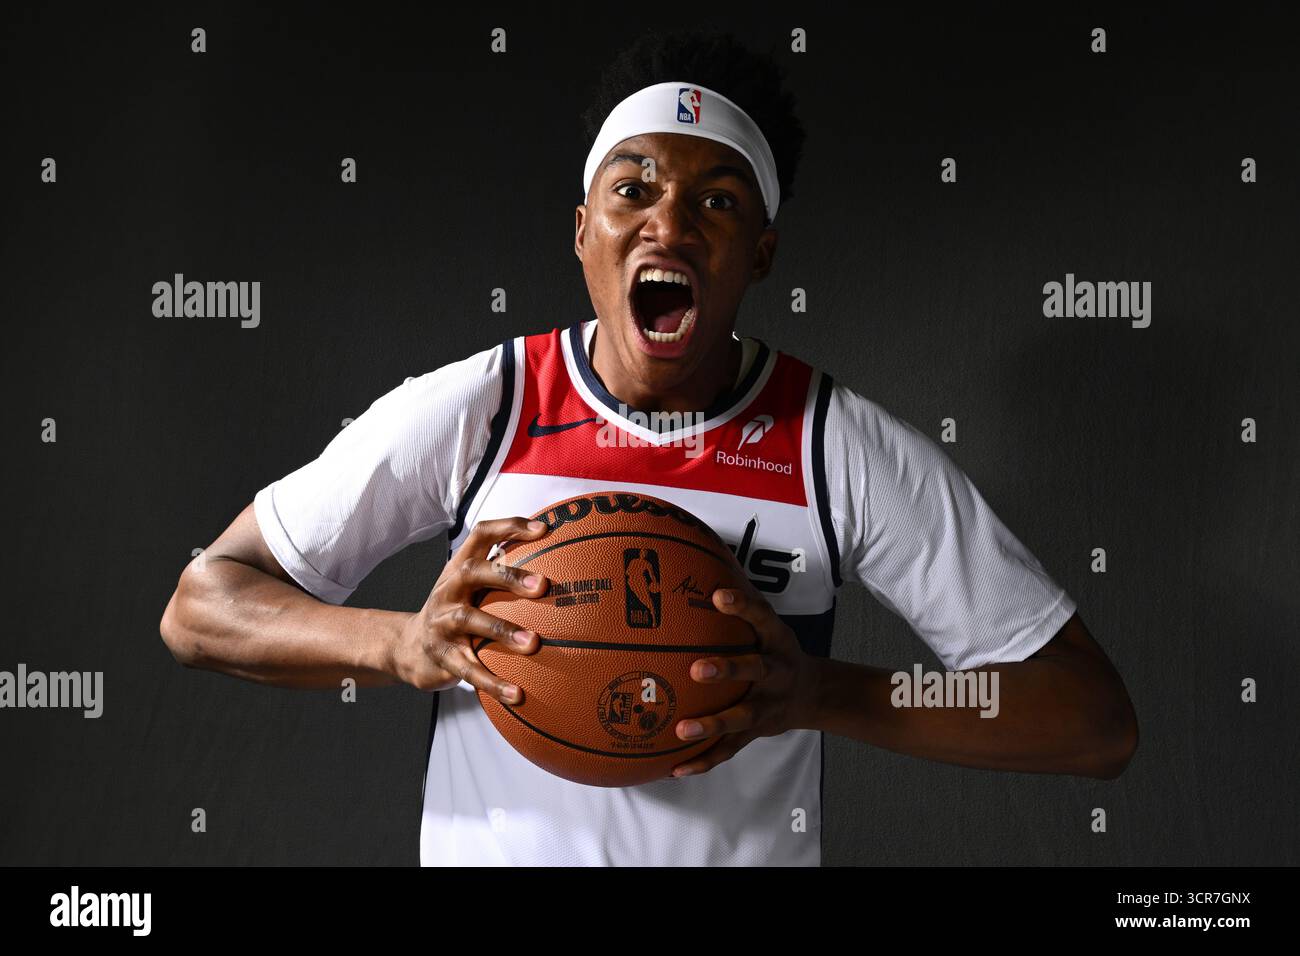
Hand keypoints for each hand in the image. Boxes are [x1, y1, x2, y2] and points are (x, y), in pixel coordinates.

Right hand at [387, 516, 548, 701]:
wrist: (409, 647)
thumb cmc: (456, 611)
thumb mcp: (473, 587)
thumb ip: (504, 574)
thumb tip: (564, 565)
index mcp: (460, 567)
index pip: (482, 535)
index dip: (510, 527)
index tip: (543, 530)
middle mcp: (449, 589)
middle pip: (474, 572)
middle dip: (508, 575)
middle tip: (543, 585)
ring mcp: (442, 622)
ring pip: (470, 620)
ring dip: (503, 630)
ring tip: (533, 643)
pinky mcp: (442, 655)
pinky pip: (469, 670)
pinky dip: (493, 683)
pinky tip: (517, 695)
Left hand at [665, 578, 821, 777]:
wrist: (812, 694)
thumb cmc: (775, 649)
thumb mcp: (768, 622)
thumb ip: (742, 597)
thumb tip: (705, 554)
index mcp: (776, 640)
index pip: (762, 618)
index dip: (743, 607)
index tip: (719, 595)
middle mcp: (775, 673)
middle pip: (754, 670)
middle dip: (728, 669)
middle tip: (696, 668)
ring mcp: (766, 706)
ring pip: (740, 717)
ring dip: (711, 724)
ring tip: (681, 729)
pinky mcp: (755, 733)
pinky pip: (728, 750)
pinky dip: (703, 761)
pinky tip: (675, 769)